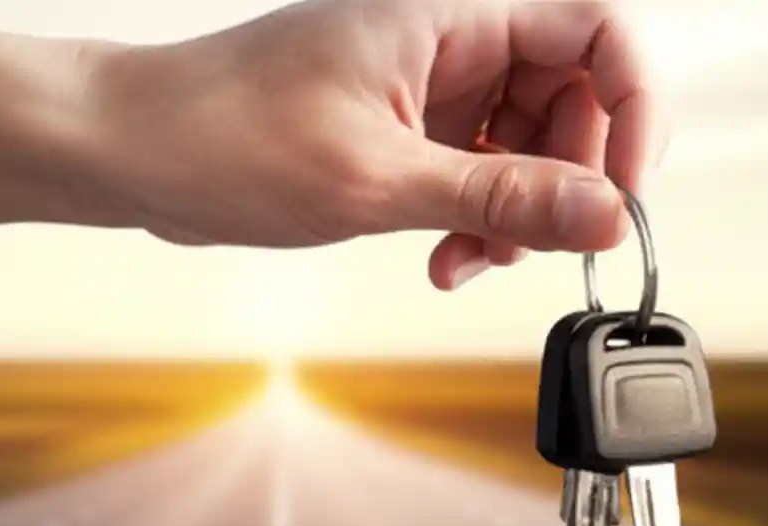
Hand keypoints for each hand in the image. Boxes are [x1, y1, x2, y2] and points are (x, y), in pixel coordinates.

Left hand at [75, 0, 667, 289]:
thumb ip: (502, 197)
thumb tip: (606, 214)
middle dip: (562, 180)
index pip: (596, 31)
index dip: (633, 110)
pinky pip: (474, 169)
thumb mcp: (378, 178)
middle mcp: (446, 37)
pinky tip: (443, 258)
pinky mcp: (400, 126)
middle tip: (530, 243)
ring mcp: (424, 82)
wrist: (134, 152)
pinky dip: (472, 219)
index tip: (622, 194)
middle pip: (569, 96)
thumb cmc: (226, 136)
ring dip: (513, 213)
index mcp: (449, 10)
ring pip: (523, 142)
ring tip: (466, 259)